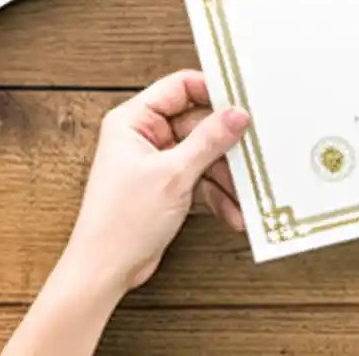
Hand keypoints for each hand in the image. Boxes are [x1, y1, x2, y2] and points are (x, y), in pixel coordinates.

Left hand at [63, 70, 249, 293]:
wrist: (105, 270)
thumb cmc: (120, 221)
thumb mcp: (173, 175)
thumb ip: (208, 141)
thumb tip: (236, 114)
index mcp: (133, 121)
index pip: (179, 87)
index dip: (212, 90)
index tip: (243, 101)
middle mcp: (144, 136)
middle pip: (197, 124)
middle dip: (225, 144)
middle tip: (253, 151)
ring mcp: (156, 162)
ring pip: (203, 154)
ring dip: (225, 176)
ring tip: (245, 193)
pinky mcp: (167, 185)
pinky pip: (200, 179)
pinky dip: (217, 195)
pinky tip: (234, 212)